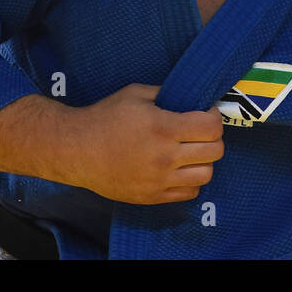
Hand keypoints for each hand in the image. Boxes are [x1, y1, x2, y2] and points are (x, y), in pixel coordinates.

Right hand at [68, 83, 224, 204]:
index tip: (205, 112)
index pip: (211, 127)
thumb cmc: (104, 117)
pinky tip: (180, 168)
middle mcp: (164, 157)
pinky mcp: (152, 197)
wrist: (75, 150)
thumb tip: (192, 95)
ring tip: (191, 151)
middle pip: (215, 151)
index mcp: (163, 128)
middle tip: (200, 131)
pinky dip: (191, 180)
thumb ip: (168, 94)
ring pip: (206, 174)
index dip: (214, 116)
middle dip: (213, 137)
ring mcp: (159, 180)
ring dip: (204, 160)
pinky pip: (189, 193)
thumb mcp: (136, 94)